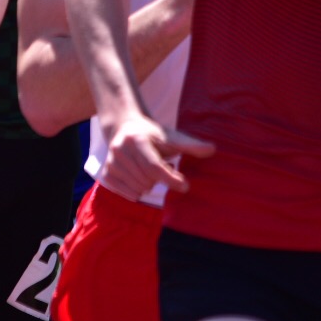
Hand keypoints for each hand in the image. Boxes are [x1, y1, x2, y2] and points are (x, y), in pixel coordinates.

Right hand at [99, 110, 214, 202]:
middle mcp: (120, 150)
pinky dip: (138, 191)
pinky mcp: (107, 172)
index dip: (170, 179)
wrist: (124, 127)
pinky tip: (140, 177)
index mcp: (137, 140)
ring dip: (149, 185)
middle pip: (147, 180)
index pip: (154, 166)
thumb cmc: (152, 134)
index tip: (185, 186)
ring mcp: (112, 162)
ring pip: (138, 189)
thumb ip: (190, 145)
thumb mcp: (171, 136)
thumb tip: (212, 149)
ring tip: (150, 170)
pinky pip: (128, 193)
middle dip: (160, 179)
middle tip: (163, 166)